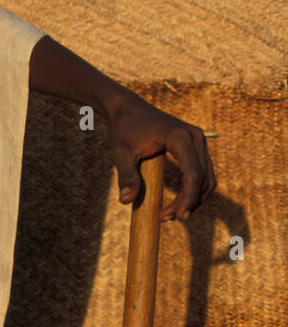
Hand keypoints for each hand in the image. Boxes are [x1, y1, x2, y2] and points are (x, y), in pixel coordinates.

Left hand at [106, 93, 216, 220]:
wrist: (126, 107)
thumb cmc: (122, 128)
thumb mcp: (120, 152)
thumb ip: (125, 175)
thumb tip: (125, 201)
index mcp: (180, 136)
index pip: (193, 174)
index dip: (188, 198)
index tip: (177, 217)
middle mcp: (195, 136)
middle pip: (203, 178)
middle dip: (190, 202)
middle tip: (168, 219)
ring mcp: (198, 139)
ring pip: (206, 177)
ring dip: (194, 198)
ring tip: (171, 214)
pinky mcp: (196, 144)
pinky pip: (202, 171)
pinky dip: (194, 188)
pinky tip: (178, 202)